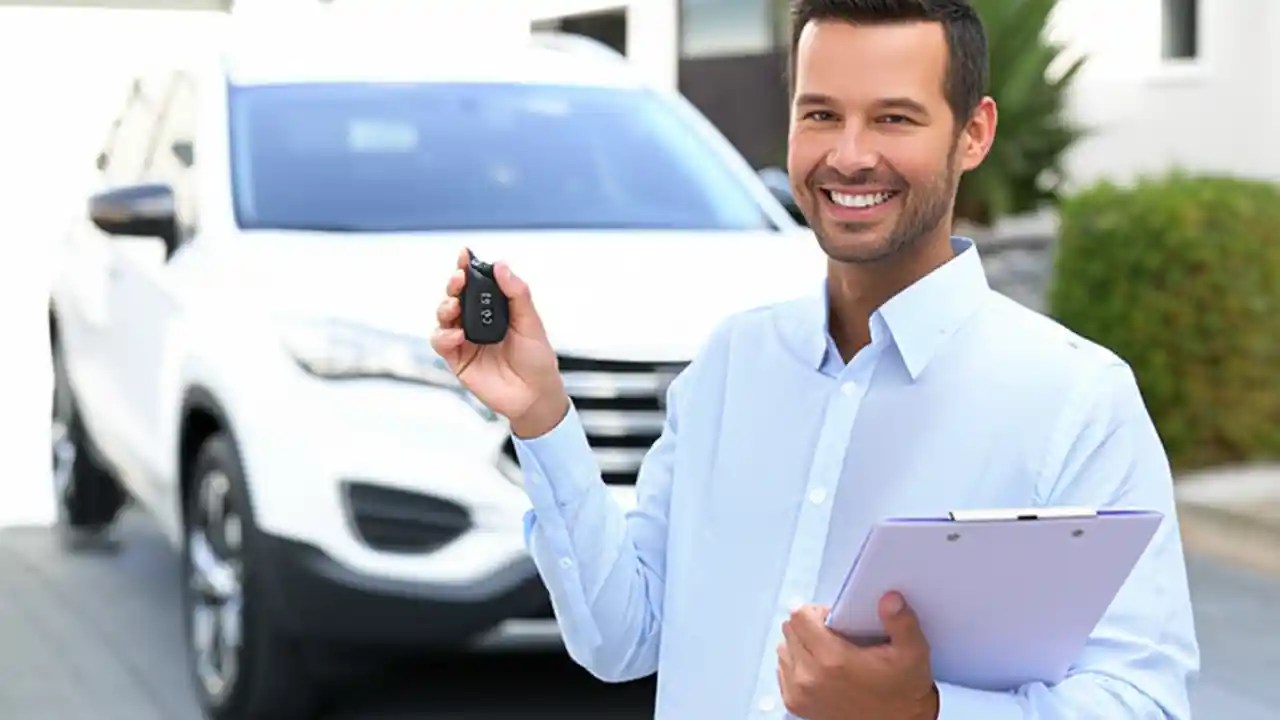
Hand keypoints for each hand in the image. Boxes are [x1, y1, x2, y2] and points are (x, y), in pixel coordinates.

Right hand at [430, 247, 568, 436]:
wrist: (535, 395)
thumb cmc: (536, 359)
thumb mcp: (531, 323)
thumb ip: (517, 295)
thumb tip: (502, 266)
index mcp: (495, 308)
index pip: (477, 283)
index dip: (468, 267)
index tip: (465, 254)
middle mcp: (476, 321)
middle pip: (455, 296)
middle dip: (453, 284)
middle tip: (459, 278)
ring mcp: (465, 339)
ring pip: (443, 316)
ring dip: (445, 306)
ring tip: (455, 305)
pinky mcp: (457, 359)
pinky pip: (441, 342)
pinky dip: (445, 336)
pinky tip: (458, 335)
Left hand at [776, 592, 938, 719]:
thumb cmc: (903, 689)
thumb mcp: (913, 653)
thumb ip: (901, 622)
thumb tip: (890, 598)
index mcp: (833, 660)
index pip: (799, 616)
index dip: (816, 611)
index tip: (834, 618)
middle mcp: (809, 677)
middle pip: (789, 630)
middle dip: (808, 626)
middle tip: (834, 635)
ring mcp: (799, 693)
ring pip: (783, 648)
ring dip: (800, 644)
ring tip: (827, 651)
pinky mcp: (795, 704)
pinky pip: (782, 669)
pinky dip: (796, 664)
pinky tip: (819, 667)